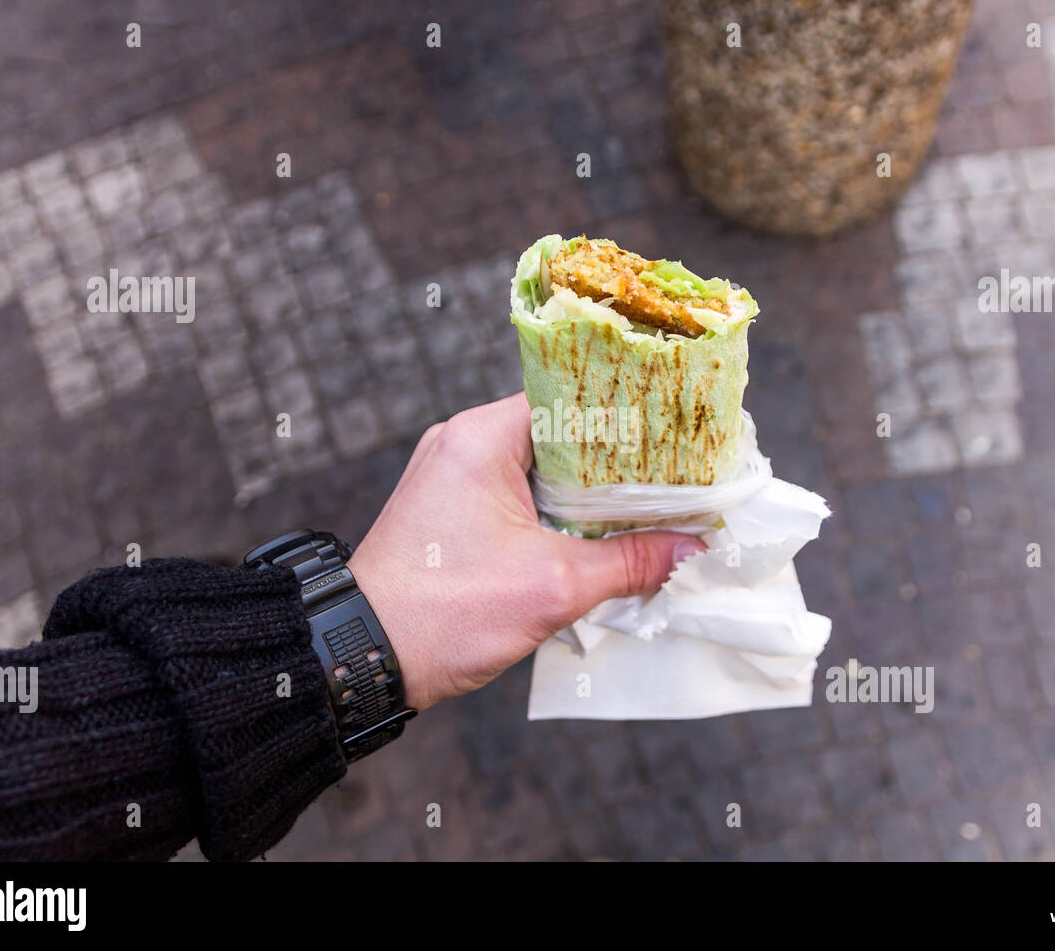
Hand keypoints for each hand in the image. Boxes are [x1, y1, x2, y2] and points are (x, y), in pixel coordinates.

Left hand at [347, 392, 703, 710]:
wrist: (362, 657)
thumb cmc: (444, 613)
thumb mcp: (552, 587)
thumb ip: (629, 562)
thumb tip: (692, 548)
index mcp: (482, 436)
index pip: (572, 397)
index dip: (630, 413)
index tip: (677, 433)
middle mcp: (465, 442)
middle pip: (563, 433)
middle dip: (619, 460)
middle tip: (677, 475)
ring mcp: (455, 476)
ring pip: (544, 468)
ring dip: (590, 492)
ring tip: (651, 506)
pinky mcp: (453, 510)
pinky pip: (521, 495)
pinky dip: (560, 512)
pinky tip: (600, 536)